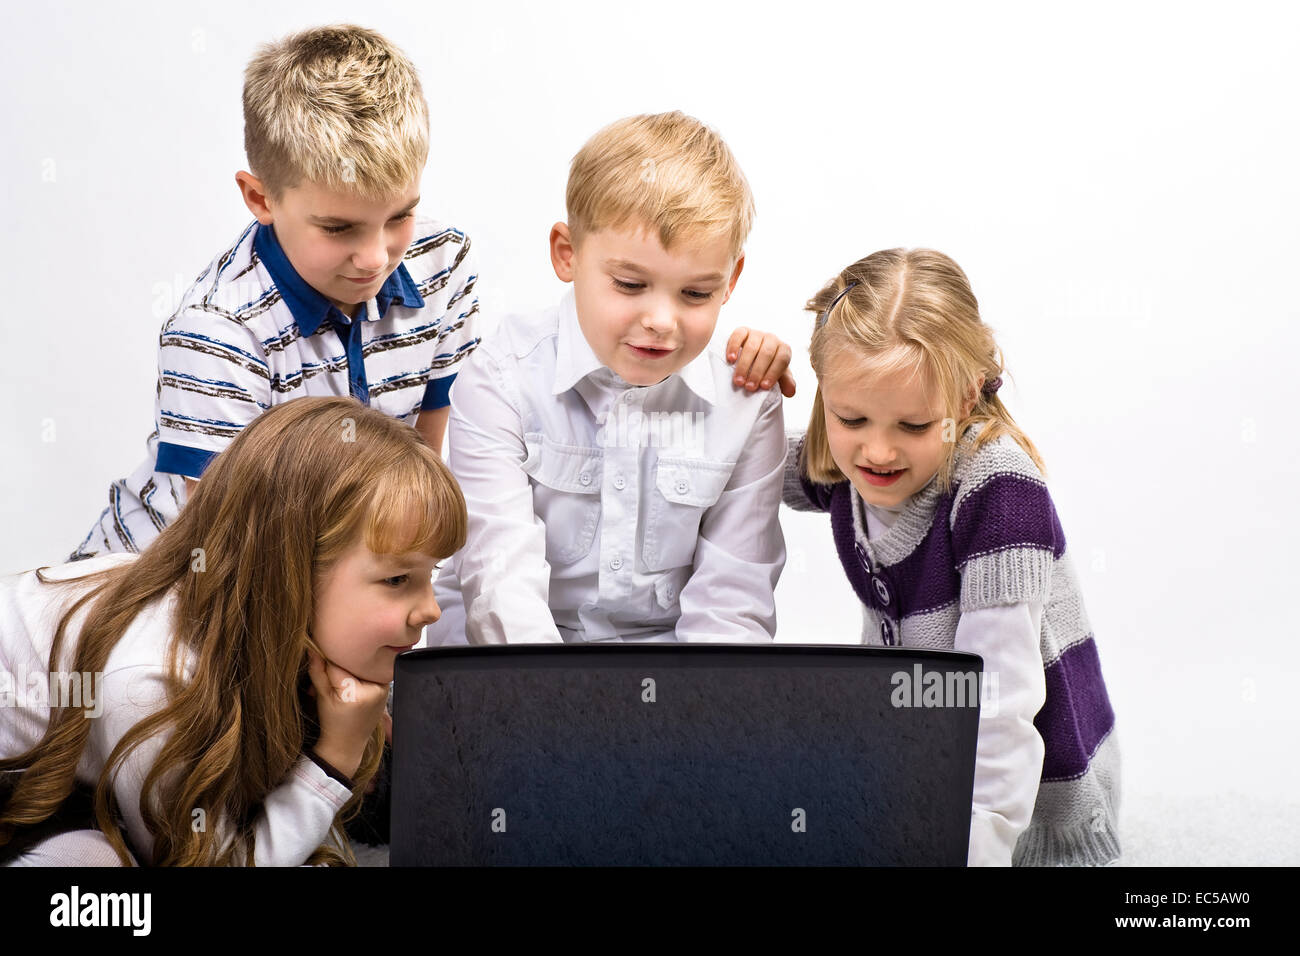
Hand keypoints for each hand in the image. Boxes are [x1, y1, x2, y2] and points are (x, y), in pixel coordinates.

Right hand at [307, 650, 387, 779]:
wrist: (348, 744)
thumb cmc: (333, 724)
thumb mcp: (322, 697)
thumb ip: (317, 671)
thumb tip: (311, 649)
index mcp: (356, 692)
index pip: (338, 664)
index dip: (325, 662)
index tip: (318, 662)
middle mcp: (374, 688)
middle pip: (352, 663)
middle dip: (337, 666)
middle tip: (329, 680)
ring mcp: (383, 688)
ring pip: (360, 666)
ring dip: (347, 670)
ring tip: (338, 685)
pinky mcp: (385, 687)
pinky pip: (368, 672)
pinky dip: (357, 675)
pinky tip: (349, 685)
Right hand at [725, 327, 795, 396]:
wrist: (755, 354)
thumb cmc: (768, 367)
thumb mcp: (779, 376)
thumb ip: (786, 382)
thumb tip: (790, 392)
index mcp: (783, 349)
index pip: (782, 359)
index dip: (773, 373)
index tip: (764, 387)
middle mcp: (772, 339)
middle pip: (766, 353)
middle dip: (757, 372)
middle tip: (750, 387)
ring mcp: (757, 333)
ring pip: (751, 347)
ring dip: (744, 365)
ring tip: (739, 381)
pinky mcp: (743, 330)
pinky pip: (738, 335)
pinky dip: (733, 347)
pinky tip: (730, 360)